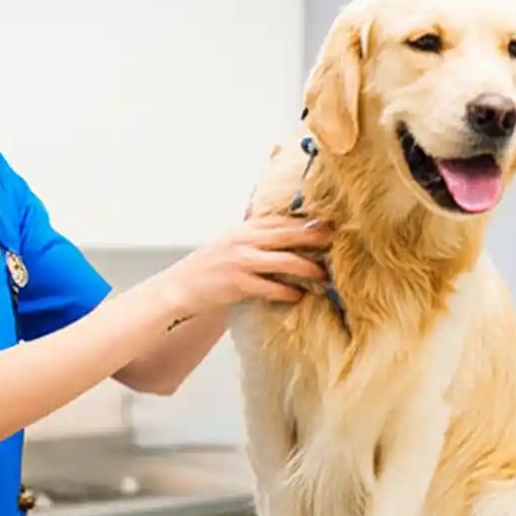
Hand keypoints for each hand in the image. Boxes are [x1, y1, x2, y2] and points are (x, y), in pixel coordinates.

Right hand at [158, 215, 333, 318]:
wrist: (179, 288)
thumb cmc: (208, 269)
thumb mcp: (229, 243)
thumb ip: (254, 238)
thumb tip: (285, 238)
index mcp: (242, 228)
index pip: (280, 220)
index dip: (305, 222)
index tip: (327, 224)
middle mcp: (243, 240)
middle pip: (287, 235)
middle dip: (314, 236)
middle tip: (335, 240)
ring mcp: (240, 261)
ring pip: (284, 261)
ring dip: (307, 268)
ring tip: (323, 275)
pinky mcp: (238, 283)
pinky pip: (271, 287)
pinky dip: (287, 292)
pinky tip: (298, 295)